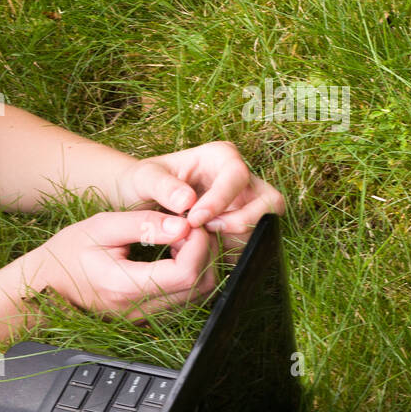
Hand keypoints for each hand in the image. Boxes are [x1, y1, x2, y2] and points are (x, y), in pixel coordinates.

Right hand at [26, 210, 217, 320]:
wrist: (47, 282)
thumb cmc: (70, 251)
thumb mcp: (103, 226)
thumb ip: (144, 224)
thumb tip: (184, 225)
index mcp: (125, 285)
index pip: (185, 273)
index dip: (198, 244)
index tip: (189, 222)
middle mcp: (138, 309)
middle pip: (199, 287)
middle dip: (205, 252)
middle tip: (189, 228)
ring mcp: (143, 318)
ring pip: (198, 297)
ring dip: (200, 265)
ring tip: (181, 240)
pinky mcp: (147, 317)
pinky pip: (185, 301)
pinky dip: (191, 277)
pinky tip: (175, 256)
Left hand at [116, 141, 285, 254]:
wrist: (141, 199)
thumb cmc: (143, 181)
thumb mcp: (144, 178)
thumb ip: (162, 186)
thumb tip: (187, 202)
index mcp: (221, 157)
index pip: (237, 176)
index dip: (220, 200)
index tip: (194, 219)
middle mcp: (240, 179)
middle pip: (269, 203)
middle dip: (242, 223)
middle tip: (206, 234)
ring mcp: (245, 204)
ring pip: (264, 226)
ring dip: (235, 241)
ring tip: (200, 244)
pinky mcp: (241, 227)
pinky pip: (250, 244)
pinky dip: (230, 253)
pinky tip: (203, 254)